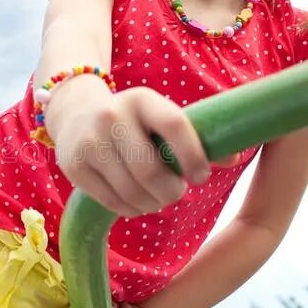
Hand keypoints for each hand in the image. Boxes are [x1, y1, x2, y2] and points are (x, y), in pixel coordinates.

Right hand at [49, 86, 212, 217]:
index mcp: (142, 99)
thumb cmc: (135, 122)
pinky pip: (111, 201)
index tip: (201, 176)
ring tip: (157, 199)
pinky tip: (135, 200)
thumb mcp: (161, 118)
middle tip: (176, 192)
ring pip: (131, 191)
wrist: (77, 114)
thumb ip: (197, 137)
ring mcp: (89, 141)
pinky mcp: (74, 165)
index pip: (174, 125)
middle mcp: (111, 115)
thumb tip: (234, 158)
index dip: (193, 155)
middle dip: (170, 191)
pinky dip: (130, 208)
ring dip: (151, 203)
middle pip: (150, 170)